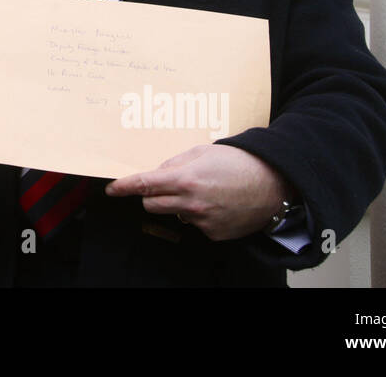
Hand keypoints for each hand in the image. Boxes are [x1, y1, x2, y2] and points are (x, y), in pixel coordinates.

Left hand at [105, 144, 291, 240]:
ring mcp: (202, 221)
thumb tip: (157, 173)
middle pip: (151, 205)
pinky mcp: (214, 234)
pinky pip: (194, 224)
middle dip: (151, 195)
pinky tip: (216, 203)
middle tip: (165, 185)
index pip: (144, 185)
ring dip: (176, 204)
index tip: (112, 189)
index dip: (124, 187)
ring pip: (173, 214)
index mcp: (185, 179)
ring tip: (201, 191)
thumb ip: (175, 163)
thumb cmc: (239, 162)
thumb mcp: (202, 151)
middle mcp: (191, 203)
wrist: (273, 184)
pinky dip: (199, 215)